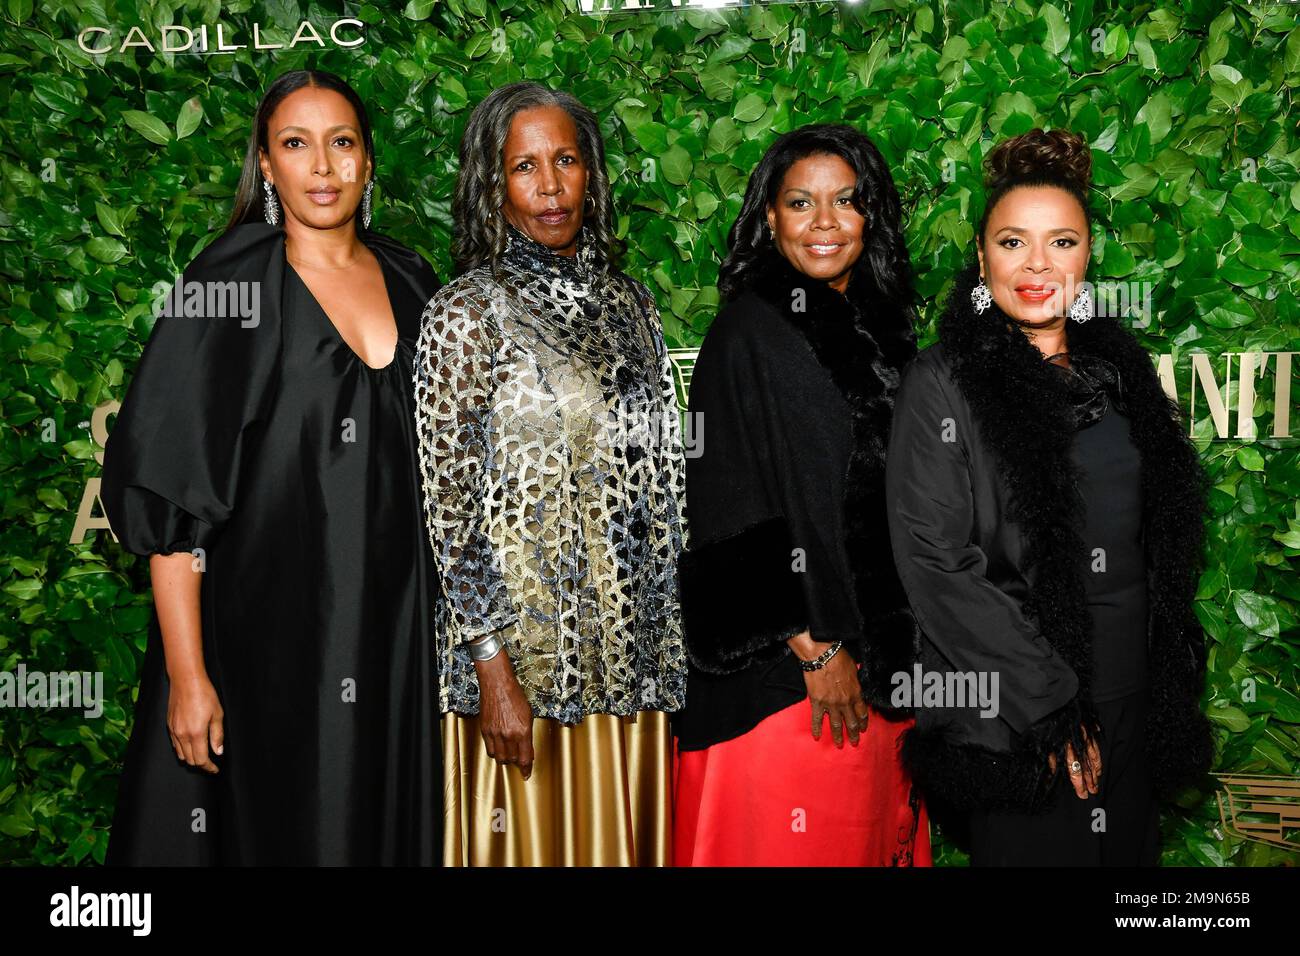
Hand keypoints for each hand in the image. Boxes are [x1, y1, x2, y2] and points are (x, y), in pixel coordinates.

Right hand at [166, 672, 223, 772]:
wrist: (186, 681)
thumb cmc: (204, 694)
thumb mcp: (217, 714)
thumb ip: (217, 735)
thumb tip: (218, 752)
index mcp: (196, 733)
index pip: (201, 760)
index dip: (209, 767)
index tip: (215, 769)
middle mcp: (182, 735)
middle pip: (190, 760)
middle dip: (201, 764)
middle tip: (211, 763)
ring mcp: (173, 731)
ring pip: (181, 754)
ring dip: (191, 758)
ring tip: (202, 756)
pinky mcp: (169, 726)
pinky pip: (175, 745)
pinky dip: (183, 750)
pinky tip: (191, 745)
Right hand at [474, 648, 533, 779]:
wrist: (498, 685)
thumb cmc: (515, 697)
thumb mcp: (528, 716)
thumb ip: (528, 735)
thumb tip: (527, 750)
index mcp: (522, 731)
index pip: (524, 758)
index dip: (526, 768)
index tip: (526, 774)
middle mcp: (508, 735)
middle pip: (512, 759)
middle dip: (516, 761)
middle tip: (518, 757)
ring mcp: (495, 734)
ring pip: (499, 757)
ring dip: (505, 758)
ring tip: (508, 752)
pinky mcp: (485, 731)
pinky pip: (489, 750)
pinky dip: (495, 751)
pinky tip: (499, 747)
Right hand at [788, 631, 868, 746]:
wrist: (821, 655)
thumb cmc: (838, 657)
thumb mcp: (854, 669)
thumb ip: (855, 683)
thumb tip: (856, 688)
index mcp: (856, 693)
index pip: (862, 712)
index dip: (863, 722)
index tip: (863, 729)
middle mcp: (845, 702)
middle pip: (851, 722)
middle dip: (853, 734)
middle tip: (854, 742)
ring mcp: (831, 704)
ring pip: (836, 724)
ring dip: (838, 736)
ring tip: (840, 745)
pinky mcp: (817, 702)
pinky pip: (817, 719)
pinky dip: (817, 728)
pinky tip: (816, 736)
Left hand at [1047, 724, 1101, 798]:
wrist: (1051, 703)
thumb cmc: (1045, 725)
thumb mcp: (1042, 744)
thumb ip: (1049, 761)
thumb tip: (1052, 776)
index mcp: (1065, 749)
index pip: (1074, 771)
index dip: (1079, 784)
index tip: (1082, 794)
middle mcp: (1076, 744)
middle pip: (1085, 766)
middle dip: (1089, 781)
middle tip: (1093, 791)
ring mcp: (1083, 736)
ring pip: (1092, 757)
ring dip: (1095, 770)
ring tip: (1097, 780)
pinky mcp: (1087, 728)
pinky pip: (1094, 745)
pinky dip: (1097, 755)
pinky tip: (1098, 762)